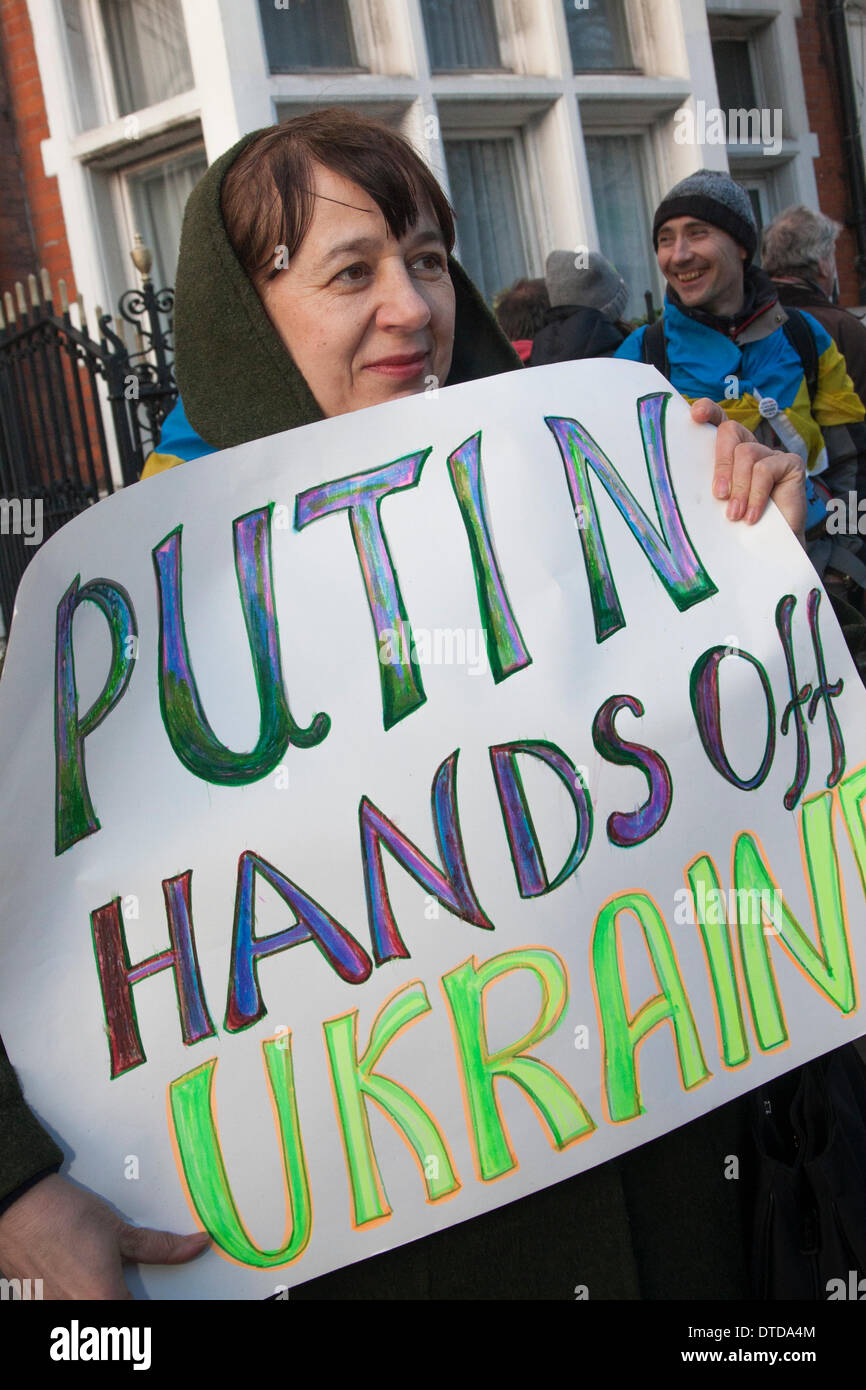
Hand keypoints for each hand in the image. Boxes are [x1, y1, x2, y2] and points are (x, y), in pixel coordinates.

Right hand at [0, 1174, 209, 1298]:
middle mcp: (79, 1316)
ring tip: (96, 1272)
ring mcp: (56, 1313)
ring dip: (102, 1299)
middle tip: (122, 1276)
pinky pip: (69, 1309)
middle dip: (125, 1299)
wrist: (16, 1207)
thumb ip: (160, 1247)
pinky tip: (77, 1276)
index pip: (142, 1320)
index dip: (150, 1304)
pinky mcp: (39, 1305)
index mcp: (104, 1301)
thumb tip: (195, 1247)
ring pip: (91, 1317)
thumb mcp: (118, 1230)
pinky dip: (79, 1297)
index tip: (157, 1295)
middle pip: (116, 1318)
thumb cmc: (62, 1216)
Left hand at [689, 399, 806, 545]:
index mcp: (729, 453)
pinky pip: (766, 469)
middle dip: (721, 463)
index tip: (695, 414)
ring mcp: (772, 454)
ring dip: (739, 487)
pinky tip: (752, 516)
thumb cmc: (739, 528)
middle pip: (731, 431)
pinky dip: (756, 494)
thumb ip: (708, 485)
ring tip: (735, 515)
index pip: (719, 421)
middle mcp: (751, 448)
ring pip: (747, 453)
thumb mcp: (717, 503)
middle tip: (718, 495)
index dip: (709, 411)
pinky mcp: (791, 464)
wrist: (770, 550)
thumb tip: (680, 480)